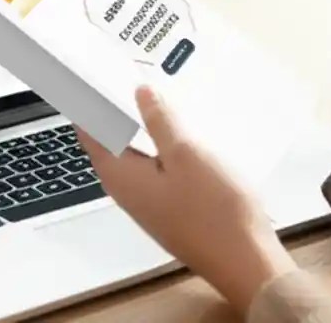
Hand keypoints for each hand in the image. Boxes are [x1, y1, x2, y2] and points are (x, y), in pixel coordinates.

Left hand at [78, 87, 296, 312]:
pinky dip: (161, 145)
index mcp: (121, 175)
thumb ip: (160, 122)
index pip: (89, 130)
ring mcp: (149, 201)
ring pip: (136, 154)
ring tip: (157, 93)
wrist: (243, 260)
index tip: (91, 71)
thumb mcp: (187, 154)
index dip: (87, 99)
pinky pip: (157, 168)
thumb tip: (139, 92)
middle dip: (116, 108)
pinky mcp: (171, 208)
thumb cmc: (213, 209)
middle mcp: (127, 190)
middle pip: (110, 141)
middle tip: (128, 72)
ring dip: (142, 126)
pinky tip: (182, 132)